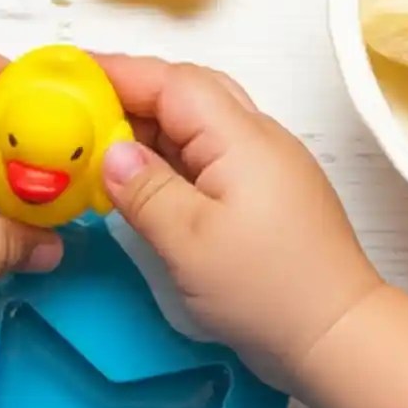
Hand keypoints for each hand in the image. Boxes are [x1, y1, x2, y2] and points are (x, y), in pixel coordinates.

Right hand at [94, 55, 381, 389]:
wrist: (337, 335)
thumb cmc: (268, 290)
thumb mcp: (190, 242)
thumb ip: (145, 191)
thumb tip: (111, 153)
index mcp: (241, 138)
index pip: (172, 82)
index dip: (119, 73)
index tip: (70, 76)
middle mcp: (257, 139)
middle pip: (187, 93)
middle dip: (130, 93)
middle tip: (77, 108)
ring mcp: (264, 167)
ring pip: (198, 125)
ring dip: (148, 126)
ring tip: (98, 142)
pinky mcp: (263, 195)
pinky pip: (208, 155)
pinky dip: (168, 156)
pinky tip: (141, 178)